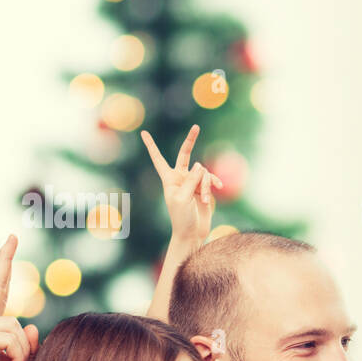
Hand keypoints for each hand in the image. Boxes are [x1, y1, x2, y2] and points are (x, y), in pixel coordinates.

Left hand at [140, 125, 222, 245]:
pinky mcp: (204, 189)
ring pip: (203, 172)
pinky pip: (211, 179)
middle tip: (196, 127)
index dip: (151, 146)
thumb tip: (200, 165)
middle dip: (191, 141)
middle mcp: (180, 177)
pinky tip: (218, 189)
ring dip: (205, 185)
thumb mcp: (183, 198)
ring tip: (203, 199)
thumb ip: (191, 180)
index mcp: (169, 179)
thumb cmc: (181, 218)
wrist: (192, 233)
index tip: (143, 133)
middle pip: (185, 154)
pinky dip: (213, 185)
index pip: (158, 159)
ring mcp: (193, 182)